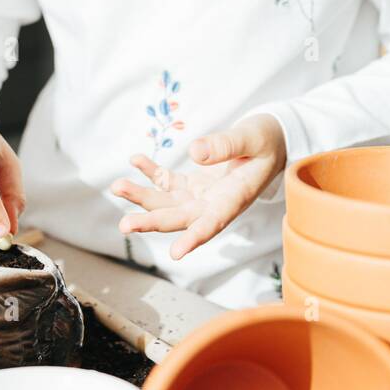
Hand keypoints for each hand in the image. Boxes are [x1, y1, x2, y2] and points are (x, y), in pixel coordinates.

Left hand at [111, 113, 286, 259]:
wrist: (272, 140)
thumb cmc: (267, 140)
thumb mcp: (252, 137)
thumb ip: (225, 144)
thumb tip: (193, 151)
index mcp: (235, 198)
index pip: (213, 222)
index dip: (195, 238)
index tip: (176, 252)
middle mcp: (215, 203)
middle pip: (180, 218)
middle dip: (152, 222)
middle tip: (125, 225)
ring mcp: (201, 195)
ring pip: (167, 202)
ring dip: (142, 196)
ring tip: (117, 186)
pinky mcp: (193, 183)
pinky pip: (167, 182)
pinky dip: (150, 172)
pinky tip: (135, 160)